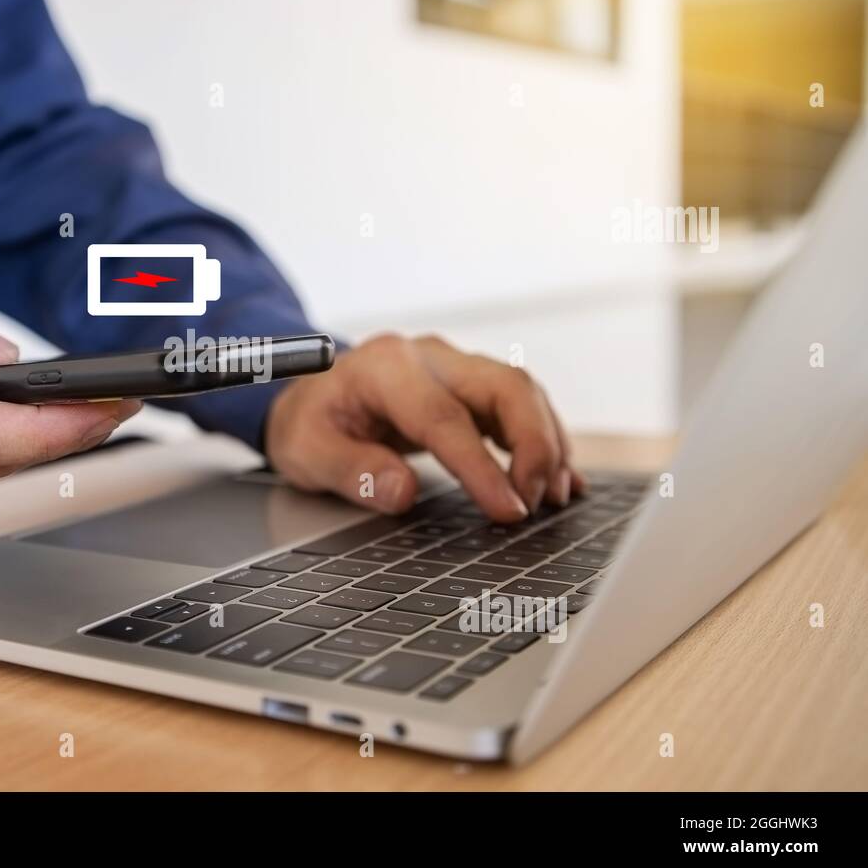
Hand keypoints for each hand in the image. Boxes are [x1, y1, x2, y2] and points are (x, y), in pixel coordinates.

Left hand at [264, 334, 584, 521]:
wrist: (310, 397)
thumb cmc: (309, 423)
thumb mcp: (306, 451)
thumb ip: (352, 470)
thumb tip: (403, 491)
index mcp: (385, 368)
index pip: (444, 416)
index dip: (481, 466)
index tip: (508, 509)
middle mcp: (430, 357)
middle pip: (504, 386)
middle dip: (535, 444)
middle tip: (540, 502)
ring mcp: (456, 367)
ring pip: (522, 392)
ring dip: (547, 444)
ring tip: (555, 497)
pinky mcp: (472, 387)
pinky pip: (521, 406)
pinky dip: (546, 441)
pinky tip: (560, 479)